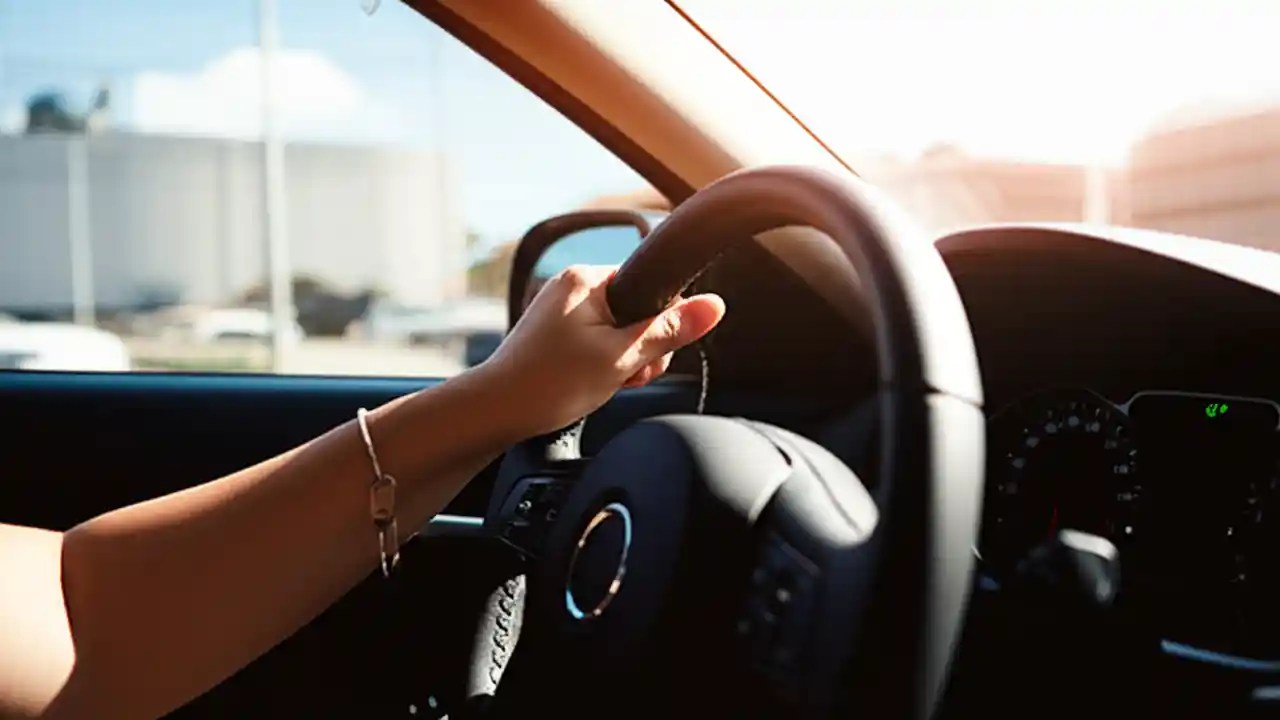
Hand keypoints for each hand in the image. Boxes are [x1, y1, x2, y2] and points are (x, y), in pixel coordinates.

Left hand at [478, 265, 724, 437]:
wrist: (495, 411)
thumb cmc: (548, 383)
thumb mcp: (621, 358)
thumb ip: (669, 331)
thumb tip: (714, 305)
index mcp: (587, 279)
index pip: (651, 288)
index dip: (661, 325)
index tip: (648, 355)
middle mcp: (572, 287)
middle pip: (636, 311)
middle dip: (640, 349)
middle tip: (623, 374)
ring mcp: (561, 311)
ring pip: (618, 331)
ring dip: (622, 361)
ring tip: (602, 382)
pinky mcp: (554, 334)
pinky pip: (596, 342)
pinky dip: (601, 365)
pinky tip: (589, 384)